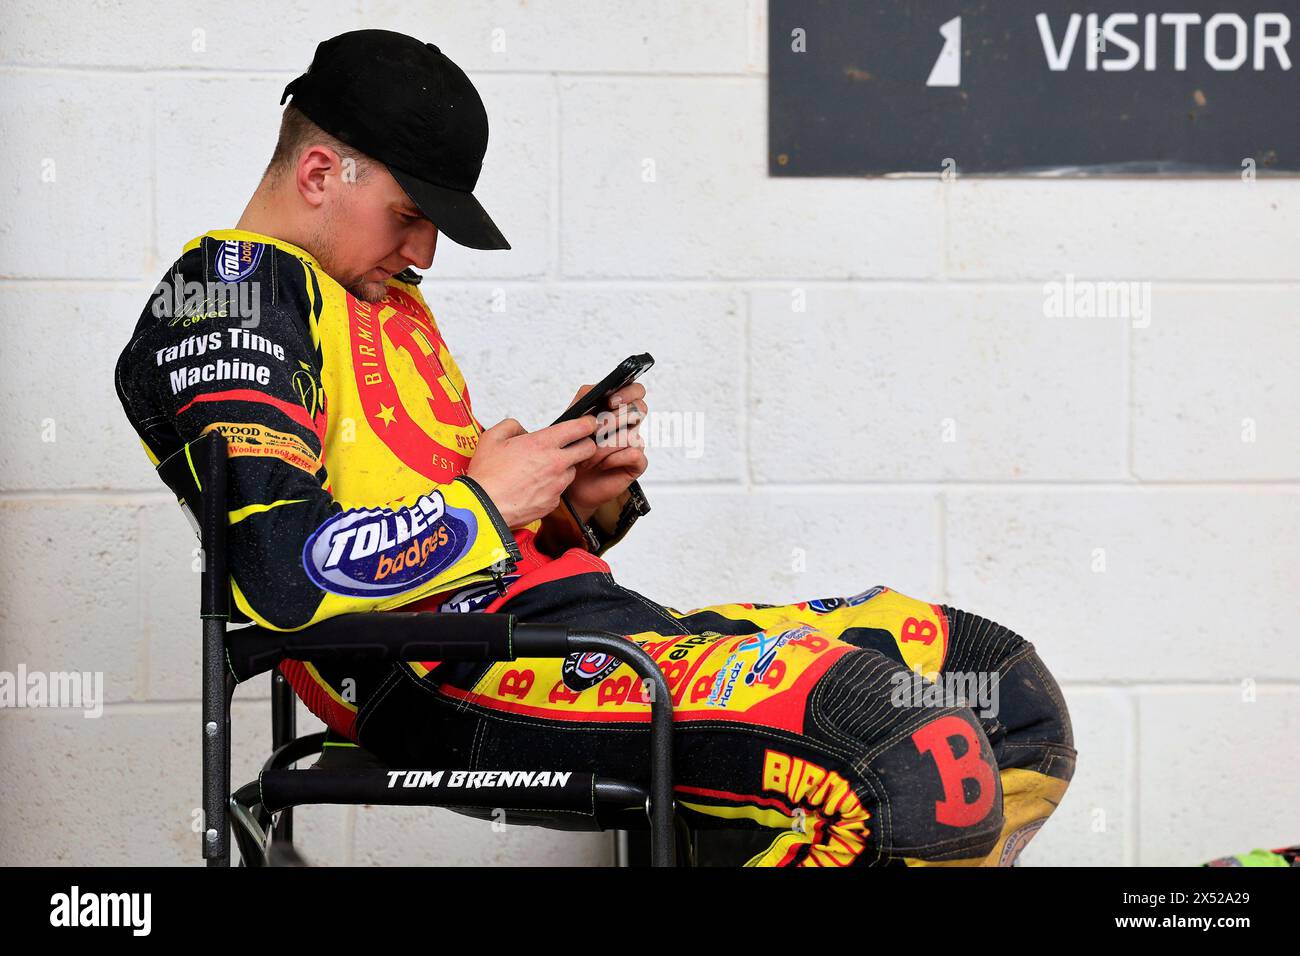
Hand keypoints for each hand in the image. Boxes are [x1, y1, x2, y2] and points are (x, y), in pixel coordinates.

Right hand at [465, 415, 600, 528]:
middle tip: (574, 445)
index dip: (588, 423)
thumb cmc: (486, 476)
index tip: (588, 423)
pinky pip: (559, 491)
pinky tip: (534, 487)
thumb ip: (512, 425)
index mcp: (542, 443)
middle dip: (585, 444)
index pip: (580, 428)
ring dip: (564, 468)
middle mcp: (555, 463)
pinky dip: (551, 487)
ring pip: (572, 471)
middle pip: (588, 449)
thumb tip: (523, 430)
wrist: (483, 508)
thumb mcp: (492, 437)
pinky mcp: (553, 502)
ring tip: (542, 470)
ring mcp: (557, 484)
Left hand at [564, 382, 648, 522]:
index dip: (628, 392)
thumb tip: (594, 390)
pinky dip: (614, 458)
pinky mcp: (638, 462)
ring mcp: (635, 443)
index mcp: (617, 409)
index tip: (610, 402)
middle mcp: (630, 424)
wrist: (573, 483)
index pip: (636, 390)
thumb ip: (583, 401)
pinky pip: (634, 453)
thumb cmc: (574, 450)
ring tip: (588, 457)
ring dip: (605, 446)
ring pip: (630, 434)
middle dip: (614, 419)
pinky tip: (602, 465)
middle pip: (639, 408)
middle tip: (596, 431)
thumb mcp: (573, 422)